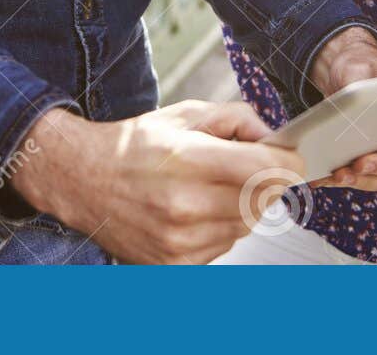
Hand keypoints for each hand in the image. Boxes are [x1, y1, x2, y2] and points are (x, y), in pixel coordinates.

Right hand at [10, 101, 307, 264]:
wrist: (84, 180)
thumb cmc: (135, 146)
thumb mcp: (186, 113)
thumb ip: (237, 118)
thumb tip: (274, 137)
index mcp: (189, 160)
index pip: (265, 169)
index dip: (288, 163)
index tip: (293, 158)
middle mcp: (185, 204)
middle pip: (262, 199)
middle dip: (266, 181)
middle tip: (251, 167)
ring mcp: (180, 240)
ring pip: (247, 225)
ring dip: (244, 206)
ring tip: (213, 187)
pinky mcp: (175, 263)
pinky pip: (224, 246)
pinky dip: (222, 228)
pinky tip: (198, 210)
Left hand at [306, 28, 376, 189]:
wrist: (345, 76)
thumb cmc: (368, 69)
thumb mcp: (373, 69)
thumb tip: (368, 98)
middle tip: (362, 161)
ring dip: (363, 179)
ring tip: (339, 172)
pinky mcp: (371, 167)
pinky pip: (362, 180)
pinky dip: (342, 179)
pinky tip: (322, 176)